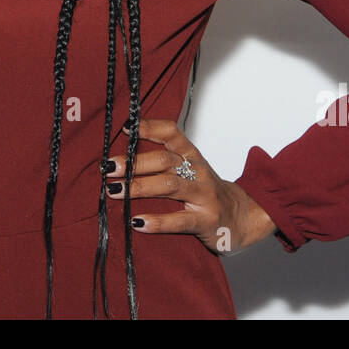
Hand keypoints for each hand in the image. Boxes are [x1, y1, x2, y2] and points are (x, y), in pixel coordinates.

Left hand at [103, 118, 278, 254]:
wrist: (241, 218)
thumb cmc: (205, 192)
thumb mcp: (189, 170)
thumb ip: (163, 160)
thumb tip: (122, 153)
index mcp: (192, 155)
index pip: (171, 133)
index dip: (148, 127)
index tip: (125, 128)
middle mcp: (198, 171)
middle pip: (164, 160)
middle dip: (134, 163)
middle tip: (108, 168)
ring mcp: (203, 195)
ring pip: (169, 186)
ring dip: (139, 187)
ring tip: (114, 191)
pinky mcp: (205, 221)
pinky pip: (179, 220)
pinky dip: (157, 221)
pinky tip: (137, 221)